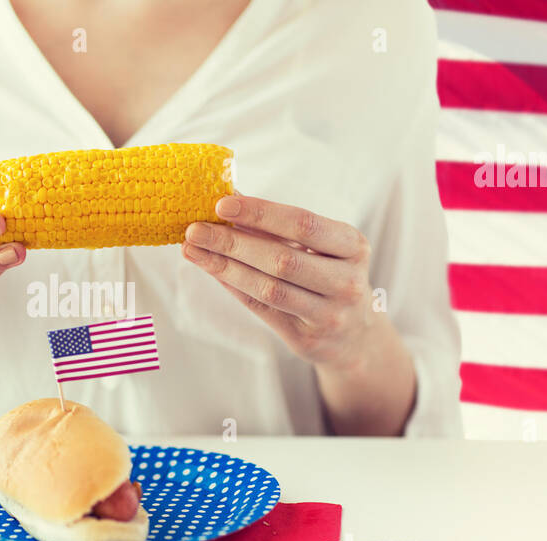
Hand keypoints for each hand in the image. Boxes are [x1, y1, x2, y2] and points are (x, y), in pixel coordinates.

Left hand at [181, 195, 378, 370]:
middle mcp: (347, 281)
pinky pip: (262, 309)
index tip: (222, 204)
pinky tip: (212, 270)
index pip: (303, 224)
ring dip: (225, 267)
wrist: (353, 335)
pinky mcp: (308, 338)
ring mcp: (330, 314)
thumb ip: (276, 224)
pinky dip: (233, 286)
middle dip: (232, 242)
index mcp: (353, 246)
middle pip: (281, 259)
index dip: (261, 213)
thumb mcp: (317, 247)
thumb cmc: (328, 275)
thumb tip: (228, 196)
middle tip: (195, 229)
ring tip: (193, 250)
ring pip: (269, 288)